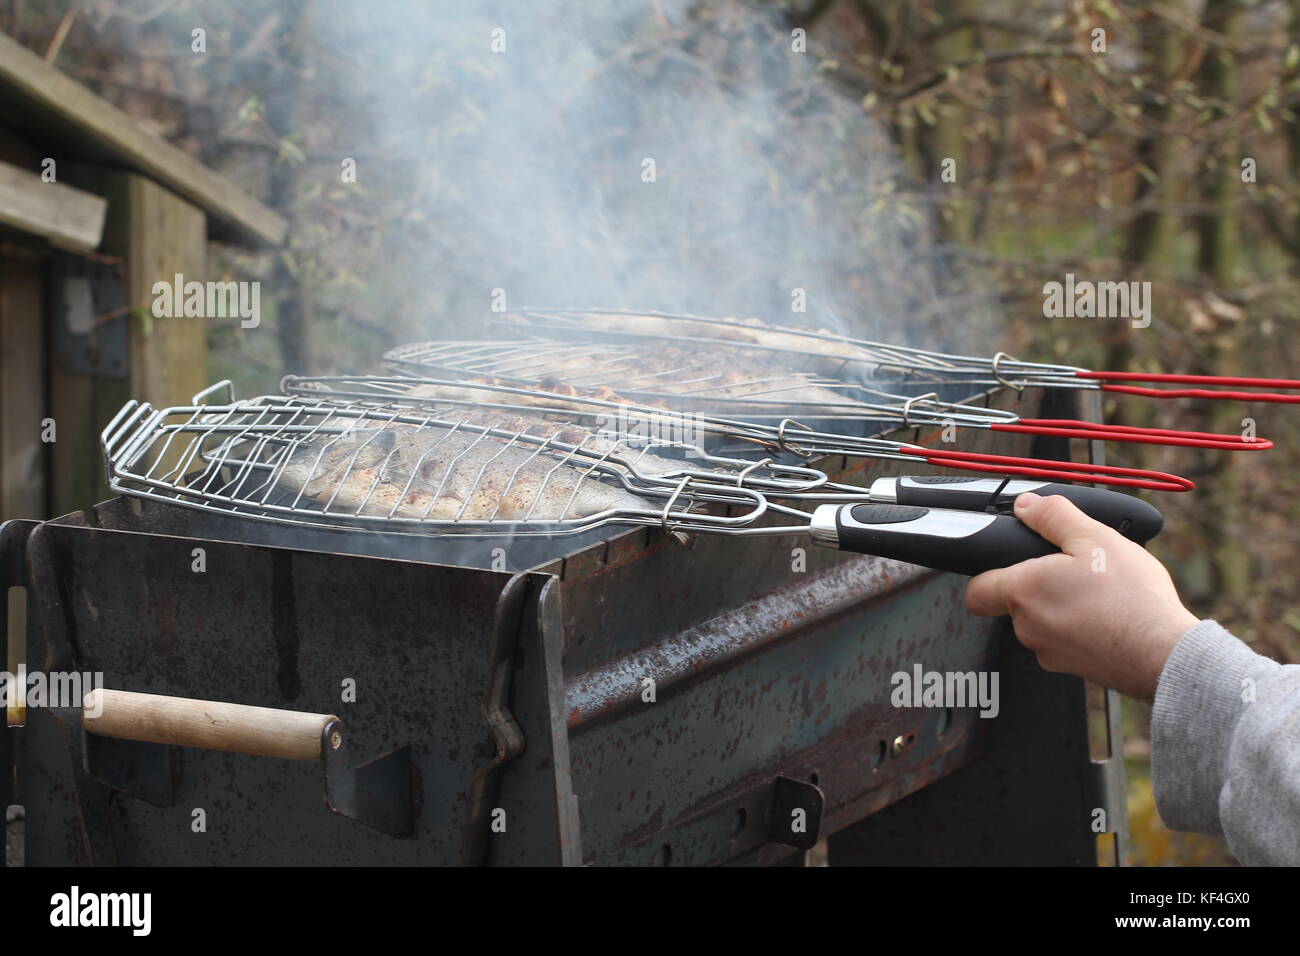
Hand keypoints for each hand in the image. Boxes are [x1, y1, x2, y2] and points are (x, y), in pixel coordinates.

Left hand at [965, 492, 1198, 700]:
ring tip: (1098, 592)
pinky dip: (1080, 628)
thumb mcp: (1095, 538)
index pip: (976, 591)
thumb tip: (1027, 506)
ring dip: (1061, 606)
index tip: (1009, 563)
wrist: (1165, 654)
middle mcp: (1027, 627)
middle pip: (1014, 602)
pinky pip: (1066, 641)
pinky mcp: (1073, 669)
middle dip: (1037, 584)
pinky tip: (1109, 616)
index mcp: (1022, 592)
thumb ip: (1054, 517)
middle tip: (1071, 569)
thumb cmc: (1130, 598)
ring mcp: (1049, 653)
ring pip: (1042, 622)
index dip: (987, 573)